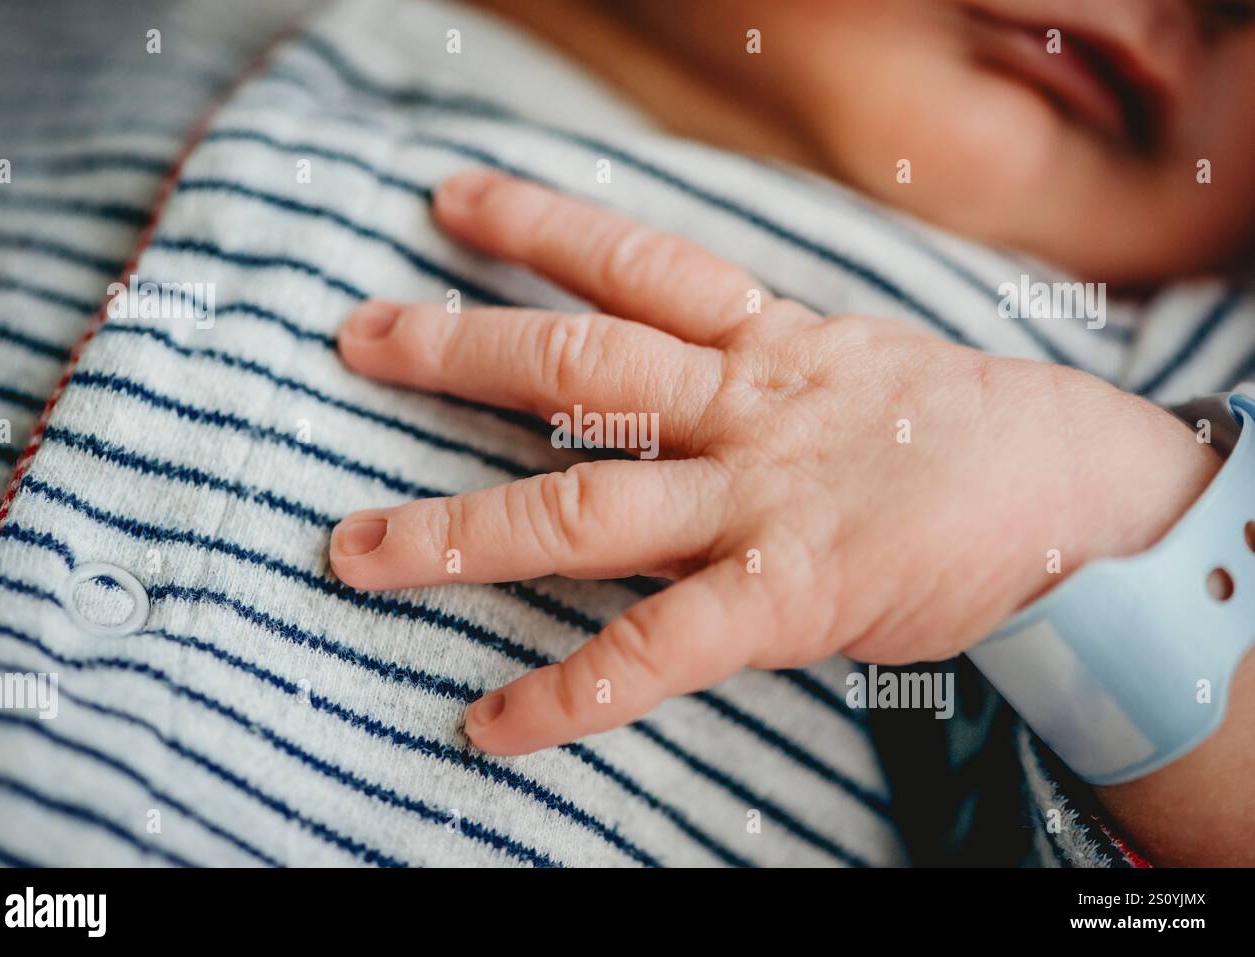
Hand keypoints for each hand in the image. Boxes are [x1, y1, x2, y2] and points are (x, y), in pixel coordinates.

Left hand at [329, 169, 1220, 755]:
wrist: (1088, 495)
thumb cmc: (967, 435)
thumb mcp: (856, 370)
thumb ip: (761, 370)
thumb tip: (676, 387)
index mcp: (772, 346)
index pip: (638, 263)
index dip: (541, 225)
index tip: (453, 205)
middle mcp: (751, 407)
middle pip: (582, 364)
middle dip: (461, 348)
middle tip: (357, 336)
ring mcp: (764, 501)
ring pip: (589, 504)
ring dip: (461, 528)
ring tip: (356, 552)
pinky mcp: (793, 594)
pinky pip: (663, 646)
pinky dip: (572, 693)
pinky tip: (491, 727)